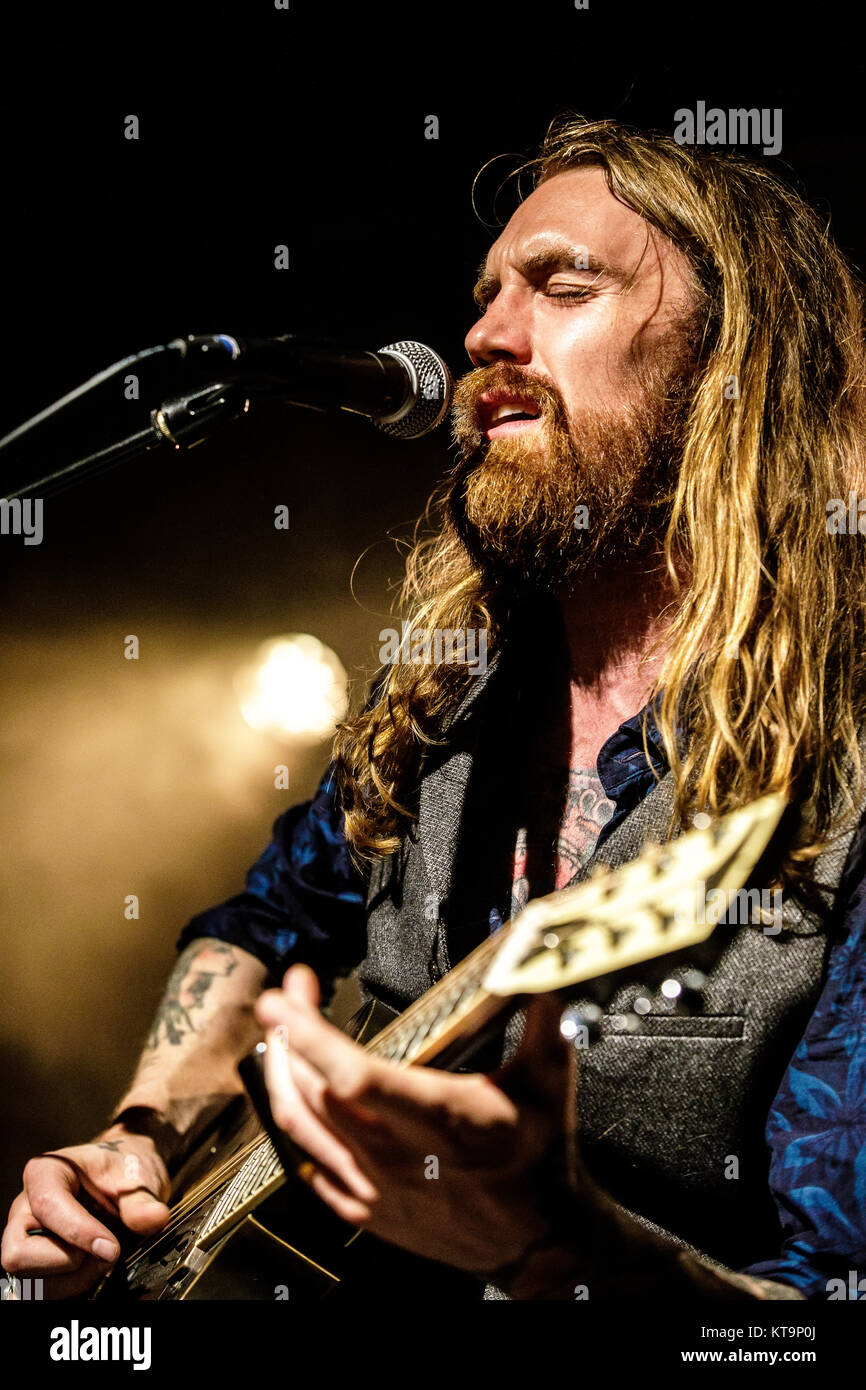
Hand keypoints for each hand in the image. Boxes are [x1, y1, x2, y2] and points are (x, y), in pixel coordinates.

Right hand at [1, 1129, 170, 1298]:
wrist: (127, 1178)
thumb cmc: (124, 1169)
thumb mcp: (139, 1174)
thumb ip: (143, 1199)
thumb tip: (154, 1217)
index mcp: (46, 1172)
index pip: (46, 1205)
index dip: (77, 1231)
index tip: (110, 1246)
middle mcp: (26, 1209)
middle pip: (19, 1254)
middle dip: (66, 1262)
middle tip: (104, 1250)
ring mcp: (28, 1240)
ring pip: (29, 1282)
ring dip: (73, 1280)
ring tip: (104, 1259)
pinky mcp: (37, 1265)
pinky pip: (42, 1293)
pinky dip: (72, 1290)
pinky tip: (95, 1270)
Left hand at [254, 964, 577, 1275]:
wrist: (536, 1239)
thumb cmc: (539, 1157)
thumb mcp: (548, 1083)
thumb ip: (544, 1021)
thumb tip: (543, 974)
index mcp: (440, 1118)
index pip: (354, 1076)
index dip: (311, 1037)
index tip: (285, 999)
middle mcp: (399, 1155)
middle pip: (312, 1093)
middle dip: (287, 1036)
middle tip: (283, 998)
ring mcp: (376, 1186)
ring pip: (300, 1127)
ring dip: (278, 1075)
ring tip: (277, 1037)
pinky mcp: (366, 1208)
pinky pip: (308, 1164)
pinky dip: (292, 1124)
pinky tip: (291, 1096)